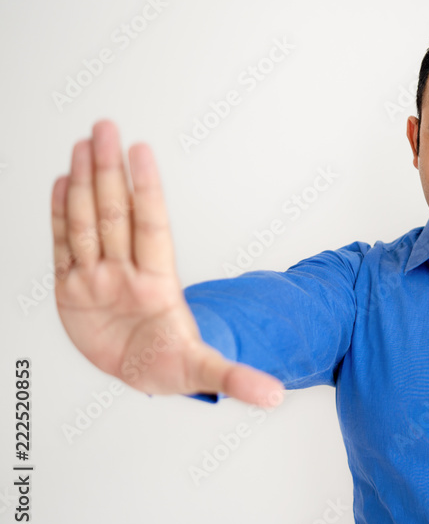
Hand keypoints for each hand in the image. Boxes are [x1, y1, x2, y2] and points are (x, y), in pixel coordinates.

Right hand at [51, 120, 284, 406]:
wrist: (143, 373)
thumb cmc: (172, 364)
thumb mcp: (205, 372)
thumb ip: (236, 379)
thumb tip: (276, 396)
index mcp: (157, 285)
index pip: (150, 226)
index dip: (144, 190)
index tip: (142, 152)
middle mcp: (126, 272)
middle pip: (114, 213)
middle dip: (108, 171)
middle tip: (105, 127)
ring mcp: (98, 277)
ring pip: (87, 222)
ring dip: (83, 183)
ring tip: (84, 143)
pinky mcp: (71, 289)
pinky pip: (63, 245)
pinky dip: (59, 215)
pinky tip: (60, 182)